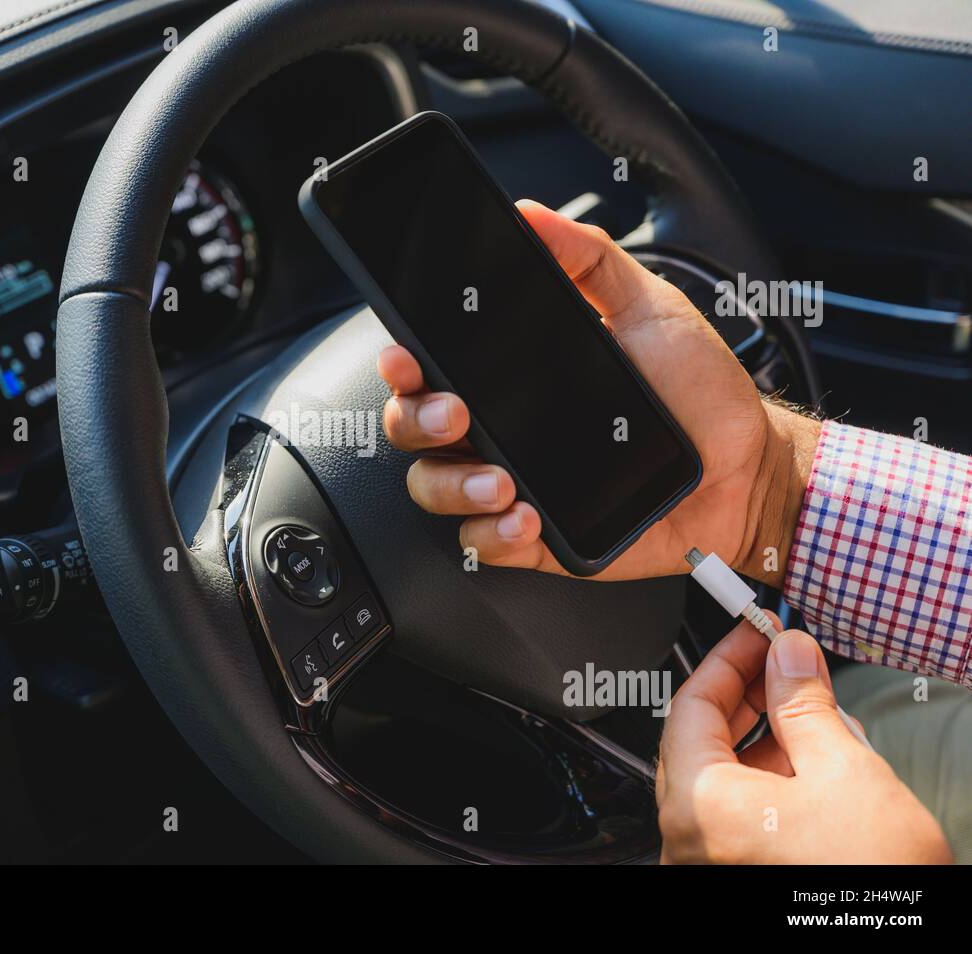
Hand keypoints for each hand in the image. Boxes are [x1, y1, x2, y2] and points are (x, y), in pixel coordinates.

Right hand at [376, 200, 820, 584]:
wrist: (748, 468)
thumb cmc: (697, 389)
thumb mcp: (648, 306)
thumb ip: (589, 259)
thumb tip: (530, 215)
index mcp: (510, 374)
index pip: (430, 366)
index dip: (402, 364)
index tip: (406, 355)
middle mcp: (499, 430)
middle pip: (414, 428)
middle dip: (417, 421)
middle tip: (456, 415)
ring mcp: (512, 485)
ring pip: (435, 490)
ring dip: (453, 485)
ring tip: (501, 481)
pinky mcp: (537, 539)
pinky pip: (482, 545)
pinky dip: (492, 536)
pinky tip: (525, 518)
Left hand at [656, 623, 950, 862]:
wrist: (899, 952)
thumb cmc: (870, 884)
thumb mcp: (845, 772)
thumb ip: (806, 704)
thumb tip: (789, 655)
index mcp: (697, 805)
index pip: (691, 705)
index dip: (728, 659)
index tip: (757, 632)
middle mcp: (687, 840)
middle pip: (701, 741)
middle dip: (748, 698)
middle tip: (787, 666)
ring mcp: (707, 865)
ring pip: (723, 779)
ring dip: (765, 740)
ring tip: (816, 720)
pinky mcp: (735, 878)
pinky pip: (738, 816)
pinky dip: (769, 783)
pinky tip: (814, 770)